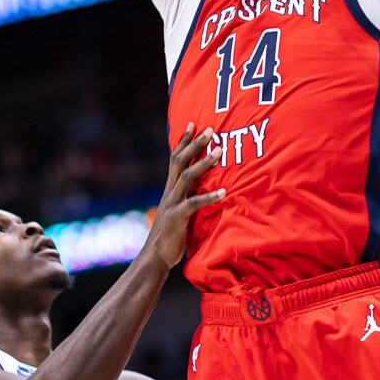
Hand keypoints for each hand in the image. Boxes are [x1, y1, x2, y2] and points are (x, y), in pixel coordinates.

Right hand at [146, 125, 223, 268]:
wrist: (155, 256)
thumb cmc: (171, 234)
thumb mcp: (179, 210)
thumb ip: (187, 196)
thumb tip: (203, 187)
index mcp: (170, 188)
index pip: (175, 158)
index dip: (183, 141)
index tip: (193, 124)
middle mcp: (169, 191)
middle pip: (179, 161)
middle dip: (194, 144)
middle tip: (209, 130)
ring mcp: (172, 203)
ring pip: (187, 177)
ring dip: (204, 163)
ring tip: (220, 151)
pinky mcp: (177, 218)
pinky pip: (194, 203)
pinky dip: (209, 197)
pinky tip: (224, 192)